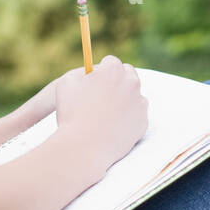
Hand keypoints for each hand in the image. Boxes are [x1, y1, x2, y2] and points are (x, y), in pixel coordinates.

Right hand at [55, 54, 148, 174]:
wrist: (83, 147)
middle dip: (118, 79)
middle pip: (128, 73)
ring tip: (106, 112)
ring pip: (134, 94)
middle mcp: (131, 83)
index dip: (101, 70)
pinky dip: (128, 117)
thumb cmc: (71, 114)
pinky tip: (113, 125)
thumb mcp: (66, 84)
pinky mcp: (144, 122)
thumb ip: (81, 74)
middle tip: (104, 92)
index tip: (96, 79)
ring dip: (124, 98)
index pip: (111, 62)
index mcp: (113, 70)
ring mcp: (140, 103)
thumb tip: (89, 73)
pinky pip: (137, 114)